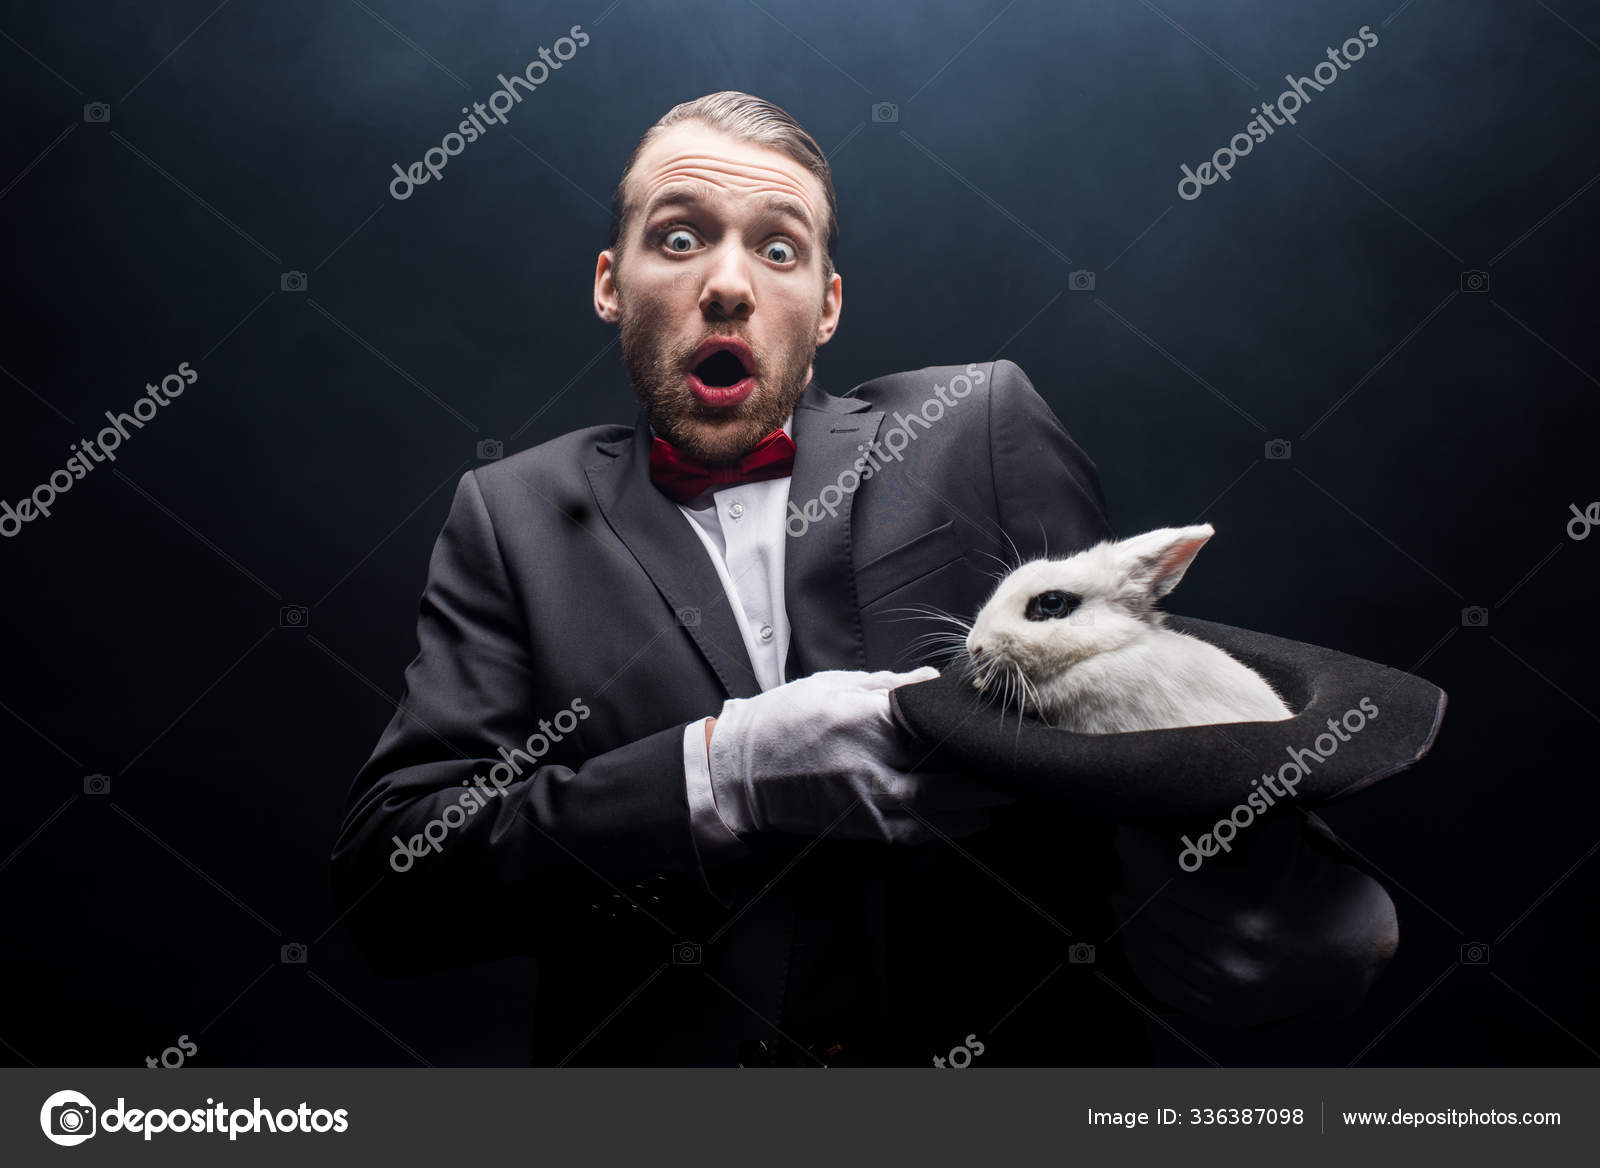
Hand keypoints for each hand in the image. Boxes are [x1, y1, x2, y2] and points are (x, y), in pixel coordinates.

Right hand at [706, 667, 1011, 842]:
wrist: (740, 772)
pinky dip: (948, 829)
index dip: (967, 727)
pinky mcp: (861, 829)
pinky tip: (974, 821)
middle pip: (943, 778)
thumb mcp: (831, 686)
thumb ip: (886, 686)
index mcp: (861, 721)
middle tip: (1020, 768)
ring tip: (1010, 797)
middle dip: (985, 778)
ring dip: (977, 809)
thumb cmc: (783, 719)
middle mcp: (867, 767)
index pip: (929, 726)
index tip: (998, 723)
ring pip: (936, 814)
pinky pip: (915, 835)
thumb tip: (933, 682)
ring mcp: (865, 804)